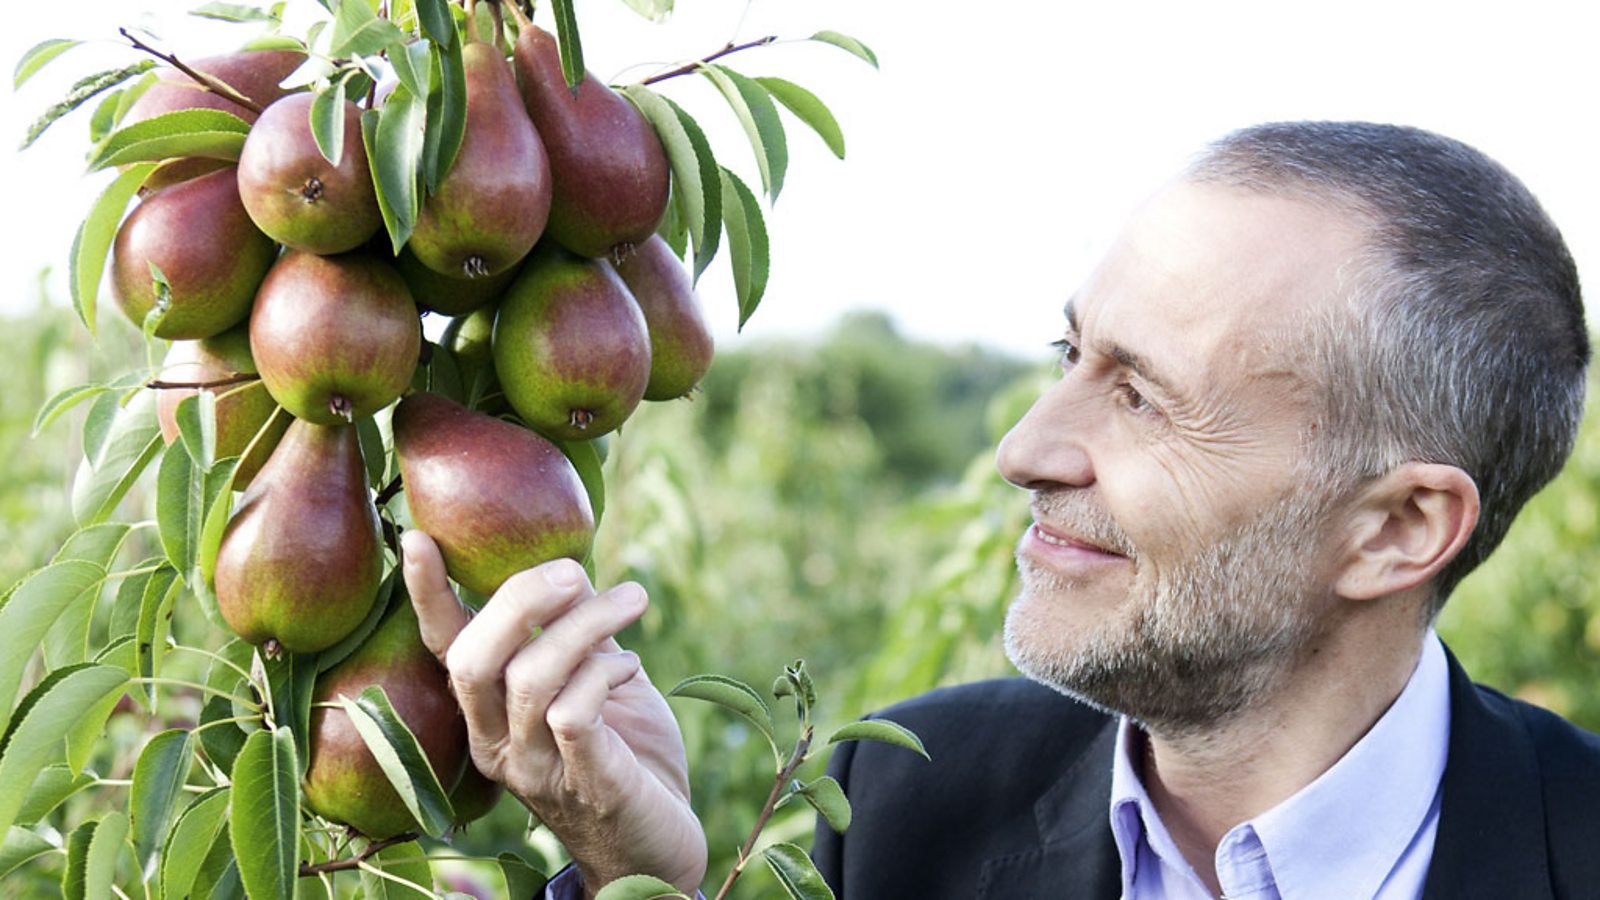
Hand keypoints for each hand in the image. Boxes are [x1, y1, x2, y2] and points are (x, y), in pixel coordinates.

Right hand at [401, 531, 706, 897]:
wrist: (659, 847)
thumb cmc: (627, 755)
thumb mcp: (596, 684)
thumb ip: (574, 636)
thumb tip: (567, 570)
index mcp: (488, 715)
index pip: (445, 651)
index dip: (427, 596)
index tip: (416, 536)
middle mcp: (496, 744)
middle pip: (474, 661)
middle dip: (518, 601)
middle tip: (573, 571)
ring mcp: (535, 769)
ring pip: (531, 678)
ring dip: (585, 625)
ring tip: (632, 599)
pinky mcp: (584, 784)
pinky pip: (574, 713)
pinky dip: (605, 672)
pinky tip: (634, 663)